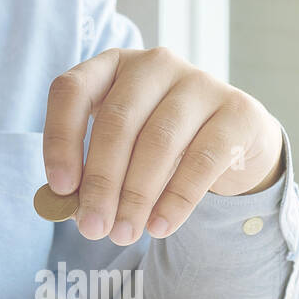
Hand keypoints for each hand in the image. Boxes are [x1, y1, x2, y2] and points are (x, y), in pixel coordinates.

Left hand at [43, 47, 285, 244]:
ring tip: (124, 233)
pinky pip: (201, 160)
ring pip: (159, 142)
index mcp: (114, 66)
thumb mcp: (122, 154)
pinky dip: (176, 200)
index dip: (61, 139)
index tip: (61, 188)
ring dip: (136, 196)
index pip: (72, 91)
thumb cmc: (162, 149)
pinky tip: (160, 227)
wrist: (234, 145)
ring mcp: (200, 83)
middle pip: (118, 122)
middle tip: (93, 228)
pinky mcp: (237, 112)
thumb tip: (63, 208)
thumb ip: (90, 176)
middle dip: (102, 183)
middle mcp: (155, 65)